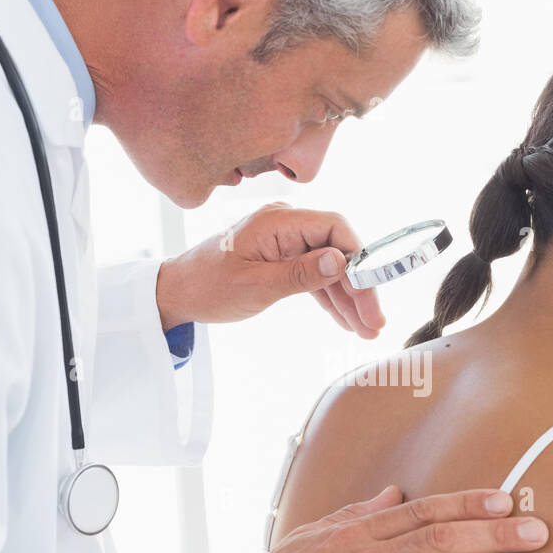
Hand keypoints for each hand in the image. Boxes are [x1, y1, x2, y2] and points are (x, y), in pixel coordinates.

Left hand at [156, 201, 384, 339]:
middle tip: (374, 323)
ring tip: (366, 331)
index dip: (359, 258)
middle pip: (337, 251)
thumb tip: (341, 262)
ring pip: (329, 268)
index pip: (335, 228)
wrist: (177, 293)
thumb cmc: (208, 287)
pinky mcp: (282, 259)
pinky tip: (346, 321)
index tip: (370, 292)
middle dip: (359, 288)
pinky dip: (330, 298)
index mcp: (278, 222)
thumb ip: (300, 274)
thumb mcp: (256, 286)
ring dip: (348, 299)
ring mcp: (285, 242)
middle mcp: (286, 225)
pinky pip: (314, 276)